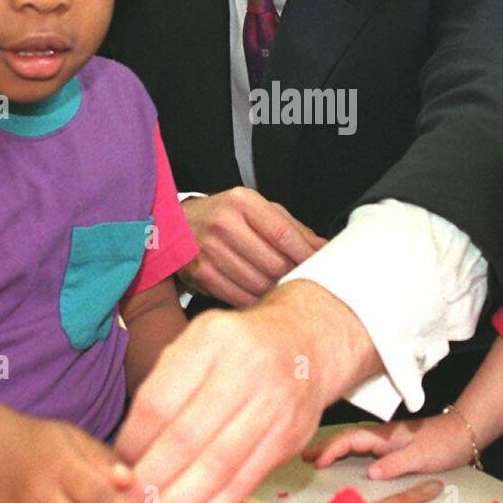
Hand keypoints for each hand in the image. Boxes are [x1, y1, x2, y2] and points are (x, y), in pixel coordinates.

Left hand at [116, 280, 380, 502]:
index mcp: (210, 339)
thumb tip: (123, 459)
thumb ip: (165, 391)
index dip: (132, 445)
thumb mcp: (197, 346)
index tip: (112, 477)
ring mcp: (272, 404)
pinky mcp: (288, 438)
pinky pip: (242, 486)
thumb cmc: (236, 352)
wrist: (305, 346)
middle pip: (187, 438)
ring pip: (217, 468)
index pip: (159, 402)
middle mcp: (245, 369)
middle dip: (151, 484)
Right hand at [179, 188, 325, 307]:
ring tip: (282, 288)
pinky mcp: (201, 274)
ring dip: (276, 291)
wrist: (178, 223)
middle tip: (302, 279)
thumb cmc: (224, 215)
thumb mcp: (258, 210)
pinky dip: (256, 300)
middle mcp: (224, 224)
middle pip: (274, 262)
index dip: (306, 254)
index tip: (320, 265)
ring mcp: (209, 250)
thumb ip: (292, 228)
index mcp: (243, 202)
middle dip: (293, 275)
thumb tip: (323, 248)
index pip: (283, 234)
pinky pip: (239, 296)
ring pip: (259, 283)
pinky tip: (261, 295)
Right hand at [303, 415, 475, 478]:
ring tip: (314, 458)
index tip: (317, 462)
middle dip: (324, 446)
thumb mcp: (420, 457)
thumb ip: (395, 464)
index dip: (332, 450)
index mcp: (384, 436)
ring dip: (333, 448)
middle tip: (303, 456)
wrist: (462, 435)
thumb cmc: (442, 444)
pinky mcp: (391, 446)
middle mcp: (381, 436)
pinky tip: (343, 458)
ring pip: (352, 442)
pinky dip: (346, 451)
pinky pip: (361, 447)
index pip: (351, 440)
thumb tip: (370, 472)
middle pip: (346, 438)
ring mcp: (385, 440)